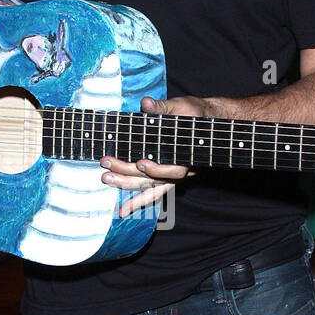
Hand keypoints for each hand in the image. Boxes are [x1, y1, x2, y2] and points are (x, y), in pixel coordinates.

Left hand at [101, 94, 202, 217]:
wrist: (207, 122)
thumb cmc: (195, 114)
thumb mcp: (183, 106)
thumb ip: (163, 107)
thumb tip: (146, 103)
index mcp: (187, 154)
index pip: (174, 168)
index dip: (157, 168)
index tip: (140, 162)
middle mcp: (181, 170)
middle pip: (155, 177)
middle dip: (128, 171)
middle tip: (107, 162)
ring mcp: (172, 176)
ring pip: (150, 186)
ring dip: (126, 184)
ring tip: (106, 178)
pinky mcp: (166, 179)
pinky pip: (152, 193)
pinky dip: (137, 202)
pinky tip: (123, 211)